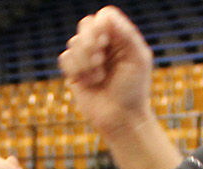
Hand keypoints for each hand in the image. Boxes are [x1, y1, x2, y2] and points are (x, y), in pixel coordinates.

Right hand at [59, 7, 153, 135]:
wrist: (120, 119)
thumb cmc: (133, 90)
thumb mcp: (137, 59)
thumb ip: (126, 34)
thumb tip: (106, 17)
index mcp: (120, 37)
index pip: (105, 16)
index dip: (101, 27)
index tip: (106, 43)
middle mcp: (103, 44)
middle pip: (85, 24)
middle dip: (90, 43)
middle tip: (100, 60)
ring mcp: (87, 57)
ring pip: (74, 42)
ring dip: (86, 62)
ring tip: (99, 78)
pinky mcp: (74, 72)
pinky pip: (65, 58)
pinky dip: (76, 70)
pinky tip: (89, 83)